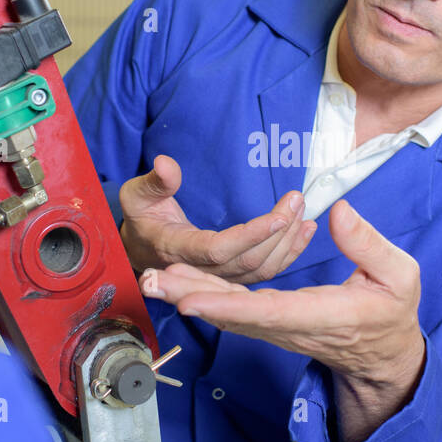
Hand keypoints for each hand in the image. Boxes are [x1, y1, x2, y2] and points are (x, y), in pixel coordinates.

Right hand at [118, 154, 315, 283]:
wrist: (142, 250)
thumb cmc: (141, 219)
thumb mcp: (136, 196)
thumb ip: (155, 182)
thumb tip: (165, 163)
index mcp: (177, 250)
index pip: (219, 249)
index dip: (251, 235)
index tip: (279, 216)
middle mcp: (201, 270)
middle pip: (248, 260)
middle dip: (278, 232)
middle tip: (297, 200)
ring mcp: (219, 278)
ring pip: (261, 269)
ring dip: (288, 242)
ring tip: (303, 212)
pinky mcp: (233, 277)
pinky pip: (265, 271)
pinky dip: (289, 253)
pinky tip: (305, 231)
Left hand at [138, 199, 425, 441]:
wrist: (384, 355)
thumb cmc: (393, 311)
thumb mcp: (400, 274)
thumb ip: (368, 244)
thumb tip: (337, 212)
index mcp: (326, 315)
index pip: (270, 310)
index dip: (229, 306)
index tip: (192, 299)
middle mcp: (293, 328)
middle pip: (235, 315)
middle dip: (191, 296)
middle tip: (152, 280)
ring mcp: (279, 330)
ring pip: (229, 315)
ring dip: (190, 295)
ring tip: (154, 277)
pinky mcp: (272, 326)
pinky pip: (234, 314)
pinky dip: (204, 298)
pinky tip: (180, 283)